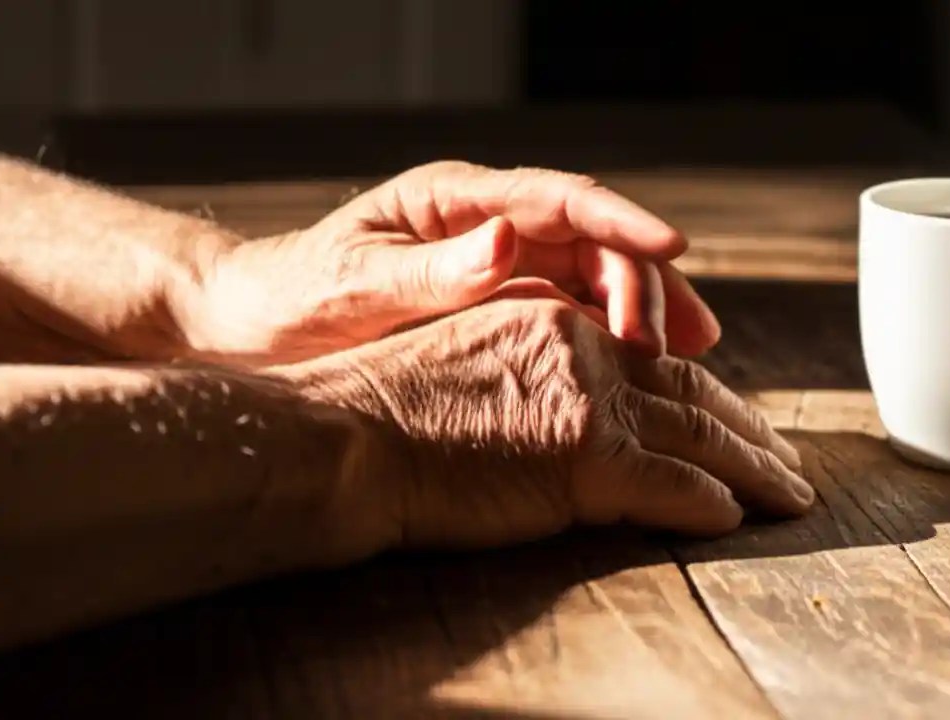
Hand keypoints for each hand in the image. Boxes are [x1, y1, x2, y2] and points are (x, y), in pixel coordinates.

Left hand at [194, 161, 720, 363]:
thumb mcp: (353, 286)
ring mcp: (500, 262)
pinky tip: (650, 370)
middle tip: (678, 346)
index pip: (559, 198)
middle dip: (646, 283)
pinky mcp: (501, 303)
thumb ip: (432, 269)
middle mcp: (489, 224)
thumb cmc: (292, 300)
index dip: (623, 221)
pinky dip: (616, 336)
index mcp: (455, 200)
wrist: (252, 329)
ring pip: (596, 275)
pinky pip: (575, 311)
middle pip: (592, 240)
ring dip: (648, 309)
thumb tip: (510, 242)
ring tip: (697, 354)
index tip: (675, 246)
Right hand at [281, 298, 810, 547]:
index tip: (739, 421)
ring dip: (755, 472)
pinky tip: (735, 520)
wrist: (342, 439)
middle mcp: (583, 350)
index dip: (709, 394)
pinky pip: (673, 484)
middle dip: (751, 432)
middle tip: (788, 460)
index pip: (656, 360)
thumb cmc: (387, 415)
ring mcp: (587, 401)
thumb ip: (538, 377)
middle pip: (694, 393)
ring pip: (701, 437)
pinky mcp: (585, 457)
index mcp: (557, 323)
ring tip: (791, 496)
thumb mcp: (472, 365)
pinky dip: (710, 504)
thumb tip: (582, 414)